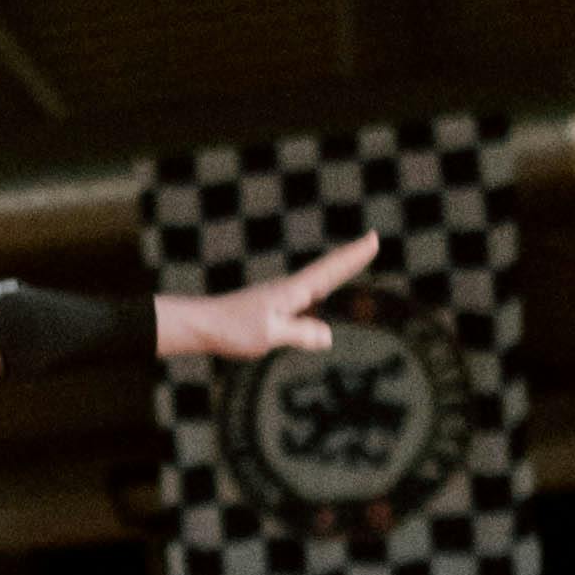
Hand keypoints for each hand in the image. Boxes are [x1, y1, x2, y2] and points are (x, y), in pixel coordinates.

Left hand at [156, 232, 379, 365]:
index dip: (353, 256)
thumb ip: (299, 333)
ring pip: (317, 280)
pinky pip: (306, 295)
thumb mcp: (269, 335)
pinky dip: (322, 287)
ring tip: (357, 257)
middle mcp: (289, 289)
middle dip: (351, 256)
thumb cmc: (232, 330)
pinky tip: (321, 294)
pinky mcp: (273, 307)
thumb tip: (328, 336)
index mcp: (291, 292)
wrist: (201, 325)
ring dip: (338, 269)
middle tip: (372, 239)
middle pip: (327, 270)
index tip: (373, 238)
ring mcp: (281, 296)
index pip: (329, 270)